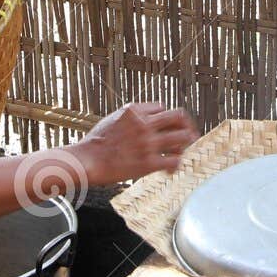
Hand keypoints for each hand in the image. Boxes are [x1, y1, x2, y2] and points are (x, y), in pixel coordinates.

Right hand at [73, 103, 198, 185]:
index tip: (166, 126)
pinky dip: (175, 164)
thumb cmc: (96, 143)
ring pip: (182, 137)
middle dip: (186, 125)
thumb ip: (131, 117)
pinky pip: (174, 160)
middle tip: (189, 133)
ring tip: (182, 151)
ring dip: (185, 144)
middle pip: (179, 117)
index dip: (165, 117)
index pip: (162, 107)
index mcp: (135, 111)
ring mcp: (148, 143)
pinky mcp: (149, 163)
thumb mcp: (113, 119)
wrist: (87, 160)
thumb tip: (144, 118)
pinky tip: (169, 168)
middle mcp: (144, 124)